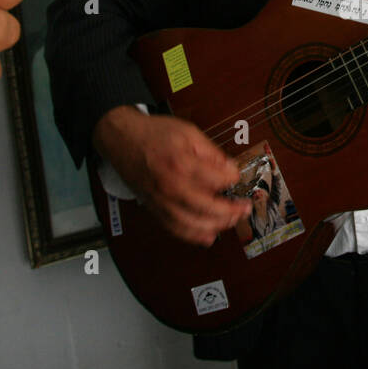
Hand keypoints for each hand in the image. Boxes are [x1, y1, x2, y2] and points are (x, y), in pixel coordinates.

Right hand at [93, 106, 250, 246]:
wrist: (122, 139)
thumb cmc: (153, 134)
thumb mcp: (188, 132)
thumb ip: (211, 152)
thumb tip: (230, 168)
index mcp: (181, 163)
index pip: (217, 180)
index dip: (233, 179)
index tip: (237, 176)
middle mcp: (171, 186)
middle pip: (208, 208)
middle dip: (232, 210)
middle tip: (244, 207)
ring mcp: (161, 200)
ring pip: (193, 224)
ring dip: (217, 226)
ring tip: (232, 221)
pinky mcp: (155, 208)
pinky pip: (175, 229)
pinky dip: (194, 236)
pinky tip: (209, 236)